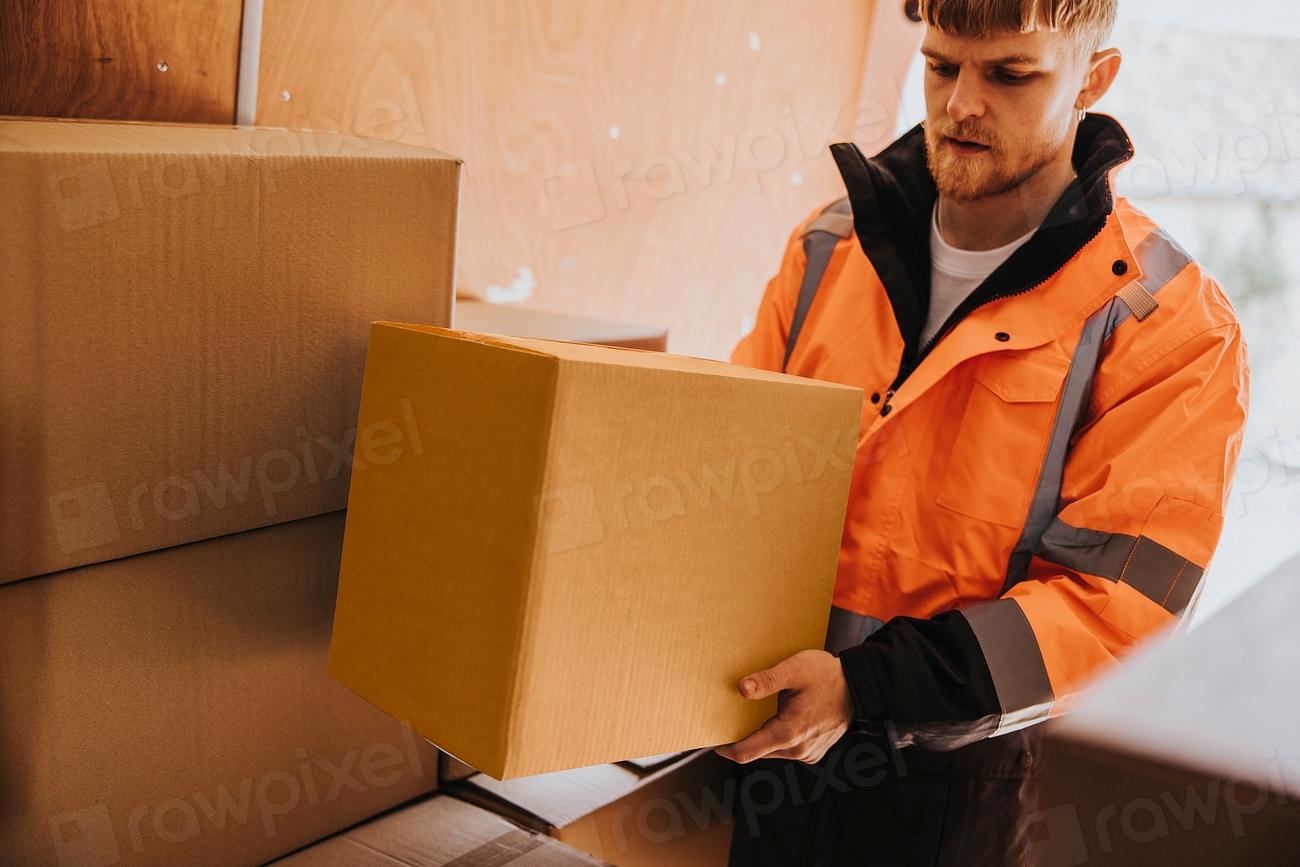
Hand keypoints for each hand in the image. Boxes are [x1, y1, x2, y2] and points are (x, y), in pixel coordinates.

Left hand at [715, 649, 854, 763]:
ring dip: (762, 736)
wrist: (859, 686)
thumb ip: (766, 680)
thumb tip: (741, 689)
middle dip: (743, 738)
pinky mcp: (813, 752)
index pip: (746, 753)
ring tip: (758, 715)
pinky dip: (778, 737)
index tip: (713, 741)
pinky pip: (787, 749)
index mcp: (788, 733)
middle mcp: (797, 750)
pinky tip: (780, 718)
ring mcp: (807, 753)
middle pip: (757, 751)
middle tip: (732, 719)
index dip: (726, 749)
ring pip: (772, 751)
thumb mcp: (794, 670)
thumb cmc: (827, 676)